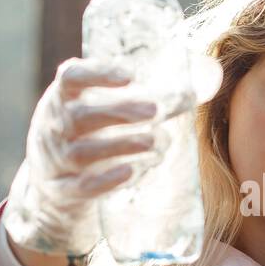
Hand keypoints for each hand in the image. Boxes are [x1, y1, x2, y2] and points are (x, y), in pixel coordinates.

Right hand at [1, 58, 160, 256]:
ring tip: (156, 140)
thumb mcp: (103, 109)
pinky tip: (132, 171)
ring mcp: (55, 161)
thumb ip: (152, 93)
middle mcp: (53, 127)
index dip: (97, 73)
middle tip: (156, 110)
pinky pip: (80, 188)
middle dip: (118, 111)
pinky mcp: (62, 192)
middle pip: (78, 116)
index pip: (70, 77)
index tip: (131, 74)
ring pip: (81, 153)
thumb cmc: (91, 134)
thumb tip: (210, 75)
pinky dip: (105, 181)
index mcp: (62, 97)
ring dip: (120, 146)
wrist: (54, 184)